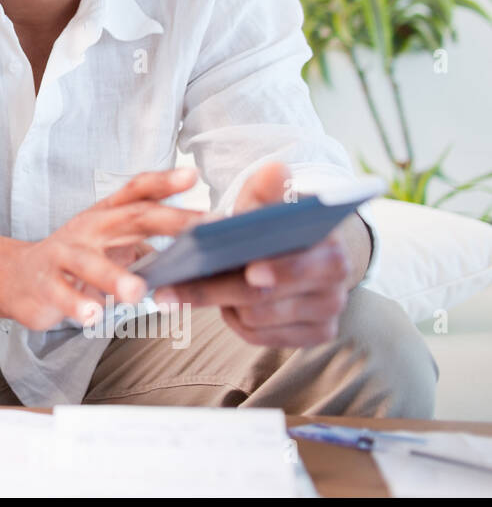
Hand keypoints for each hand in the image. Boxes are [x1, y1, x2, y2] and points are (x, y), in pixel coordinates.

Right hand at [0, 168, 205, 330]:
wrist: (16, 275)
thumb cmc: (75, 259)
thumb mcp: (110, 240)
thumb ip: (147, 240)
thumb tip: (197, 248)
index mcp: (107, 215)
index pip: (137, 192)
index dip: (164, 182)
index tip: (193, 177)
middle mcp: (88, 228)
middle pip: (129, 217)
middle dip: (167, 221)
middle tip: (200, 229)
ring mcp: (63, 255)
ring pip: (88, 262)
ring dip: (113, 277)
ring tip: (136, 292)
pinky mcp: (45, 284)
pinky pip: (61, 294)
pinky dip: (77, 305)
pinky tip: (92, 316)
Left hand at [153, 161, 357, 347]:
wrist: (301, 255)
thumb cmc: (278, 228)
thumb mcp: (269, 207)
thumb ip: (265, 192)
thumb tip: (275, 168)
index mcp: (332, 249)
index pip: (302, 265)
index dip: (278, 270)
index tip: (250, 271)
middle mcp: (336, 287)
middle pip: (266, 297)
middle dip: (216, 290)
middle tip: (169, 291)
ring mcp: (326, 314)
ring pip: (256, 319)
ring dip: (223, 304)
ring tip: (197, 287)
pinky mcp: (312, 336)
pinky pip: (259, 337)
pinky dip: (236, 321)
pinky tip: (227, 306)